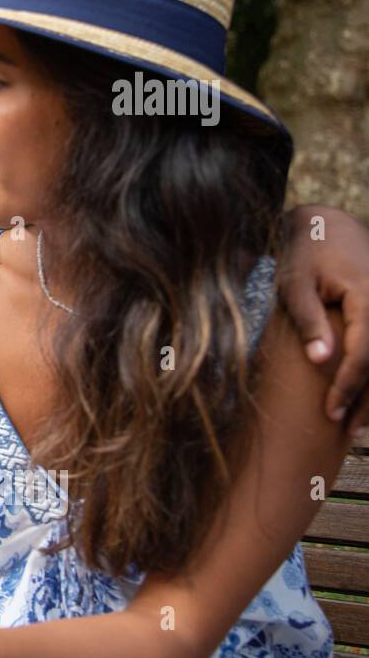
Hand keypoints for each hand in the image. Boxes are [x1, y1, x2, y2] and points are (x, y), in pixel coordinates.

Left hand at [279, 204, 368, 432]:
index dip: (349, 386)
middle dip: (367, 399)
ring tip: (357, 425)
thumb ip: (308, 320)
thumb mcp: (295, 282)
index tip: (330, 413)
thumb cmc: (306, 253)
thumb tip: (320, 361)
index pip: (365, 352)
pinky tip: (365, 401)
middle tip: (346, 432)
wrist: (329, 225)